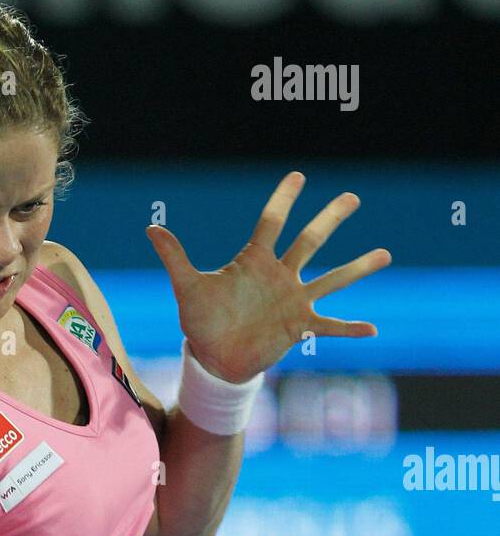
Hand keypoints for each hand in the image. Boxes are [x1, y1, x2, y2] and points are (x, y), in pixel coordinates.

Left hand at [146, 171, 391, 383]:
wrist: (213, 360)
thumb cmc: (201, 321)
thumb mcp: (187, 288)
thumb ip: (175, 257)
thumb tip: (150, 229)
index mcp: (254, 261)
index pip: (271, 223)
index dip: (283, 199)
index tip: (298, 175)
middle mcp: (280, 276)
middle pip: (310, 241)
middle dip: (330, 219)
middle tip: (352, 197)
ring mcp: (293, 300)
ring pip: (331, 279)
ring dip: (357, 268)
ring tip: (385, 254)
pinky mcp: (298, 326)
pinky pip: (329, 326)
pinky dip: (349, 328)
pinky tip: (373, 329)